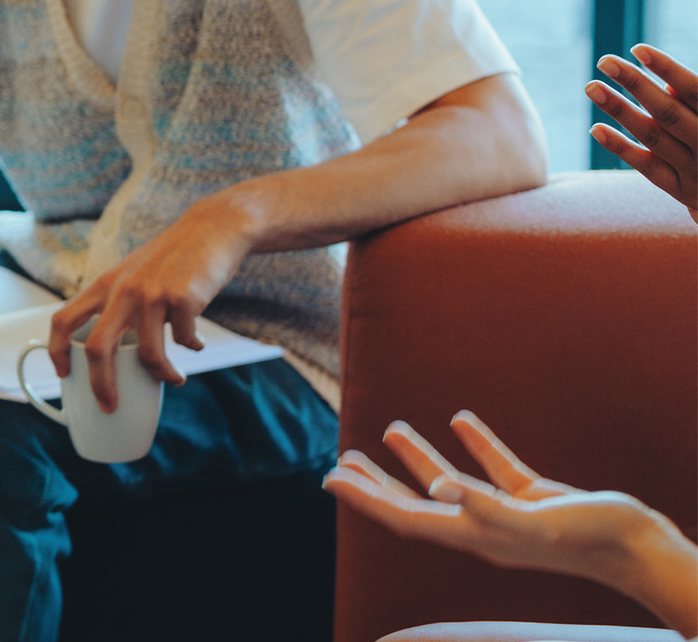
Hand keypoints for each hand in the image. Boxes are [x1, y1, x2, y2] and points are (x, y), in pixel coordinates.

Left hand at [47, 192, 254, 411]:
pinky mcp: (184, 299)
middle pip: (97, 348)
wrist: (212, 228)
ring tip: (175, 378)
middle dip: (101, 384)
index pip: (63, 318)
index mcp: (105, 285)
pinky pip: (185, 341)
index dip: (55, 350)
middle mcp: (123, 290)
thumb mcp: (133, 274)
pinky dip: (192, 348)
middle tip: (110, 405)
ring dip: (163, 375)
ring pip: (148, 355)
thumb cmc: (170, 259)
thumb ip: (120, 304)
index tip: (63, 374)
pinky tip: (197, 344)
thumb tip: (117, 354)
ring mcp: (153, 295)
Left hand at [325, 412, 697, 632]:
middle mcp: (482, 527)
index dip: (364, 498)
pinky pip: (493, 468)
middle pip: (415, 505)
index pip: (404, 517)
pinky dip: (474, 445)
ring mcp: (506, 513)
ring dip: (418, 459)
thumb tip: (440, 490)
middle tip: (341, 459)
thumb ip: (485, 506)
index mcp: (473, 536)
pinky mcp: (532, 498)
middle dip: (376, 484)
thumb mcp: (532, 521)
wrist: (638, 546)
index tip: (329, 476)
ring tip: (391, 430)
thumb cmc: (587, 539)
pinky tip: (461, 420)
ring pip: (451, 484)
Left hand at [588, 45, 697, 221]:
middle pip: (669, 112)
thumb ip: (694, 98)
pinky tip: (596, 129)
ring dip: (620, 110)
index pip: (695, 91)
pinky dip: (621, 148)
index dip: (668, 69)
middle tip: (604, 61)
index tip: (638, 49)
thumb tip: (664, 77)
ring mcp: (696, 170)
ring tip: (591, 86)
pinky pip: (648, 168)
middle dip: (636, 84)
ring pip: (654, 137)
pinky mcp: (680, 190)